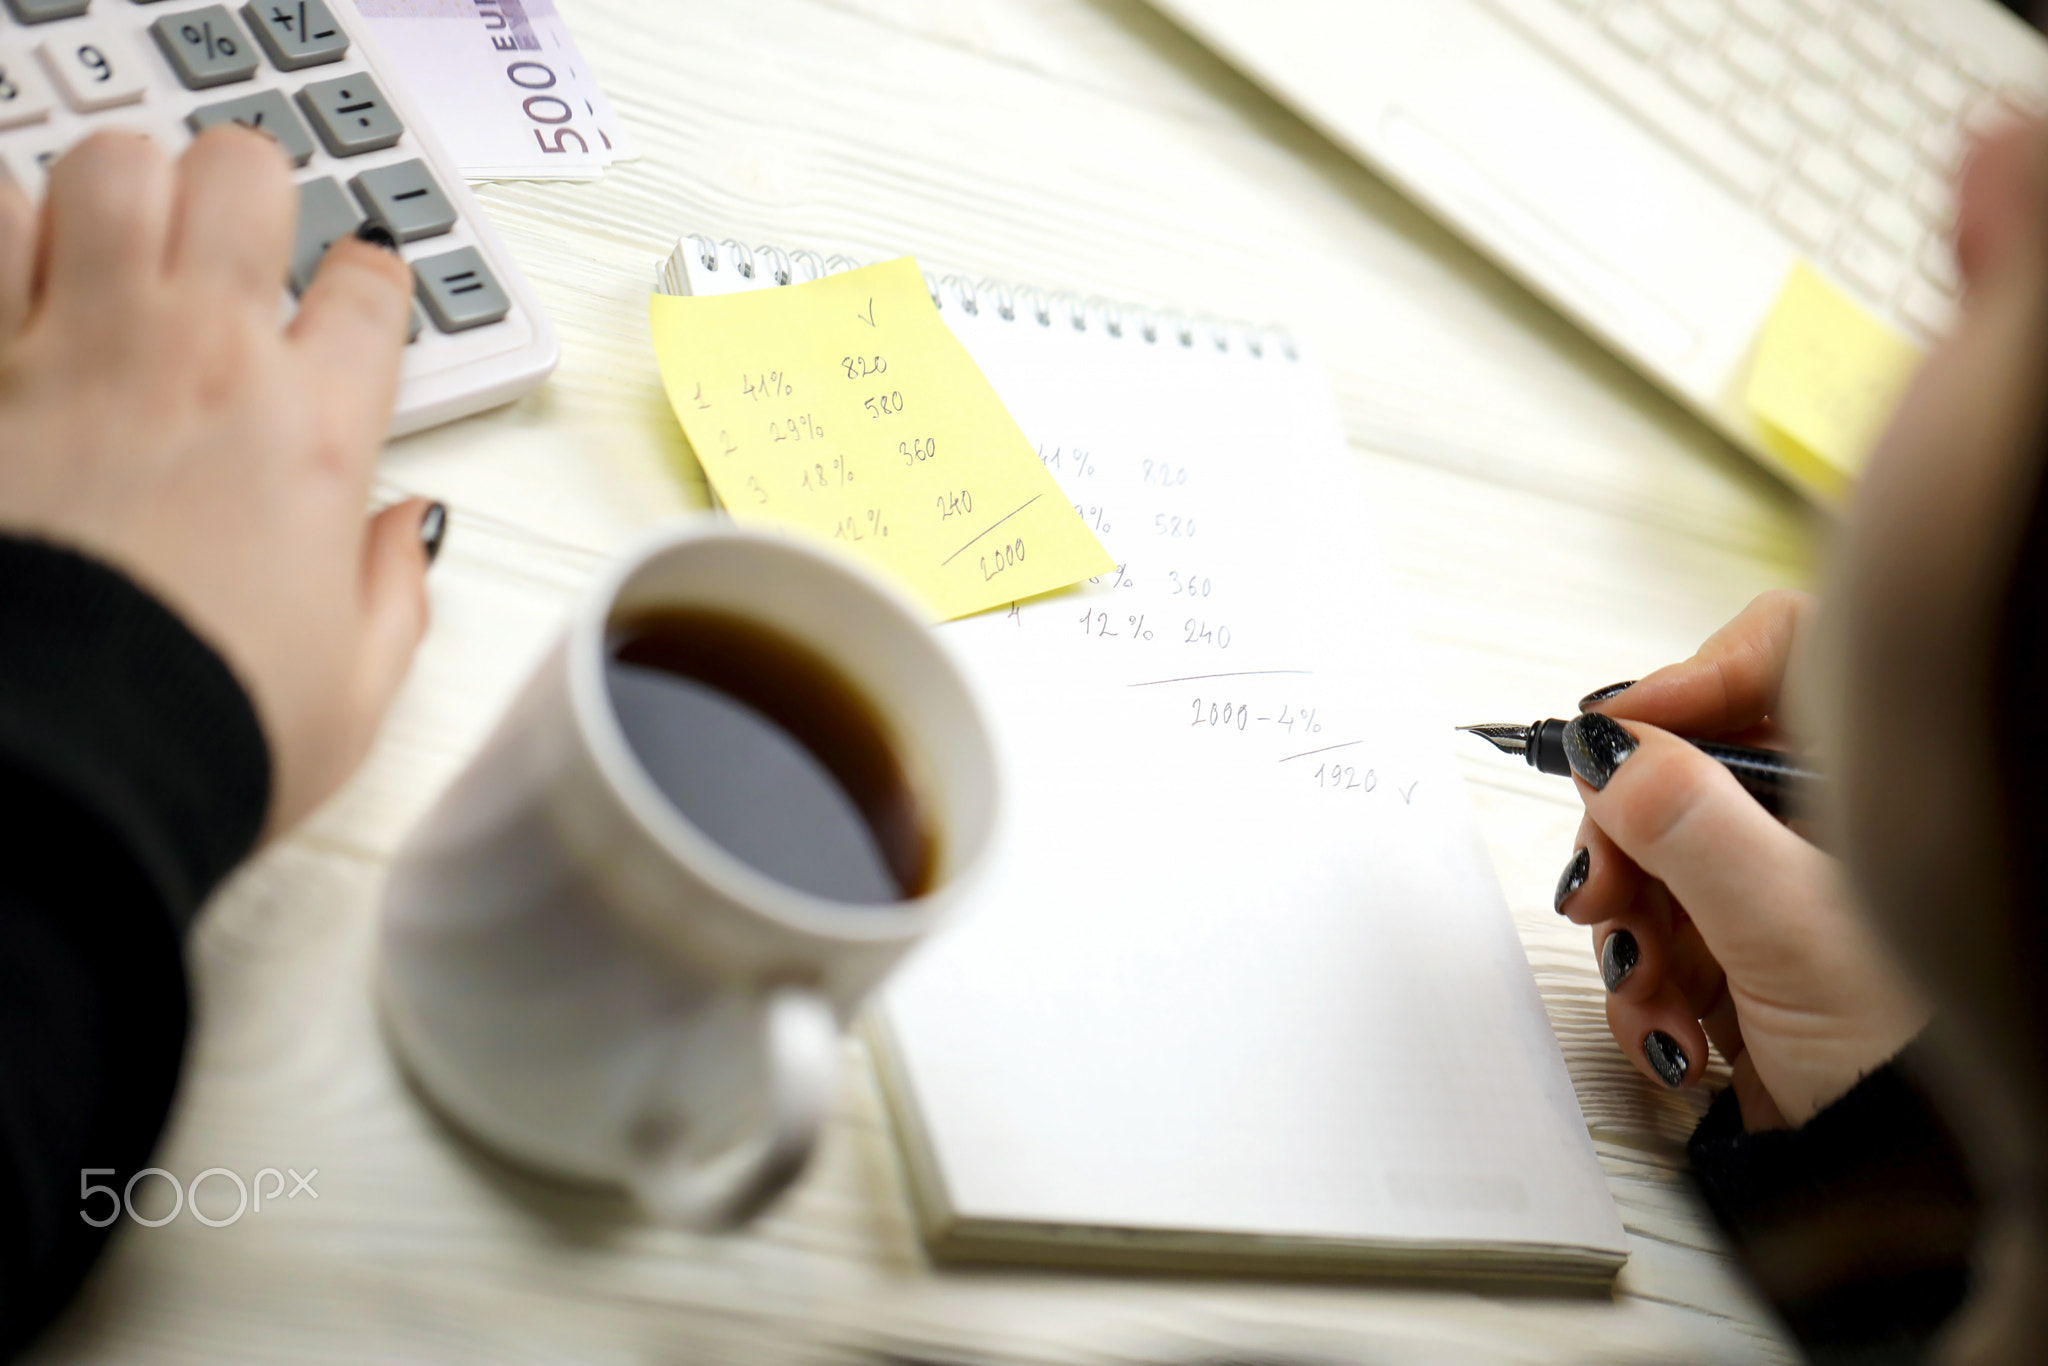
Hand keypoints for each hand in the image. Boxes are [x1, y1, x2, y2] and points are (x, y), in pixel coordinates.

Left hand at [0, 128, 432, 835]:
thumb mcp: (357, 688)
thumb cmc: (199, 725)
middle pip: (241, 176)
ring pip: (109, 167)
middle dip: (245, 192)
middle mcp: (203, 362)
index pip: (373, 289)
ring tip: (118, 240)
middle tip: (236, 242)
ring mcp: (79, 349)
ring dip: (119, 191)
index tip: (357, 301)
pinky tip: (23, 274)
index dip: (373, 281)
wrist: (57, 758)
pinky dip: (9, 229)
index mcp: (315, 435)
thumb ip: (398, 590)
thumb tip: (411, 532)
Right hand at [1556, 591, 1926, 1128]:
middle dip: (1628, 843)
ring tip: (1654, 991)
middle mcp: (1819, 825)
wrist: (1903, 1187)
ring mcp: (1777, 892)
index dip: (1684, 686)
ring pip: (1655, 861)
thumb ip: (1691, 822)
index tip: (1616, 741)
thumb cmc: (1907, 1061)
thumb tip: (1605, 744)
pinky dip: (1648, 989)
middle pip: (1681, 771)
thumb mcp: (1788, 924)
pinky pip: (1657, 938)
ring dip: (1634, 934)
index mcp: (1862, 782)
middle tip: (1605, 892)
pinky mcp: (1740, 959)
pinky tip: (1678, 1034)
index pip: (1767, 657)